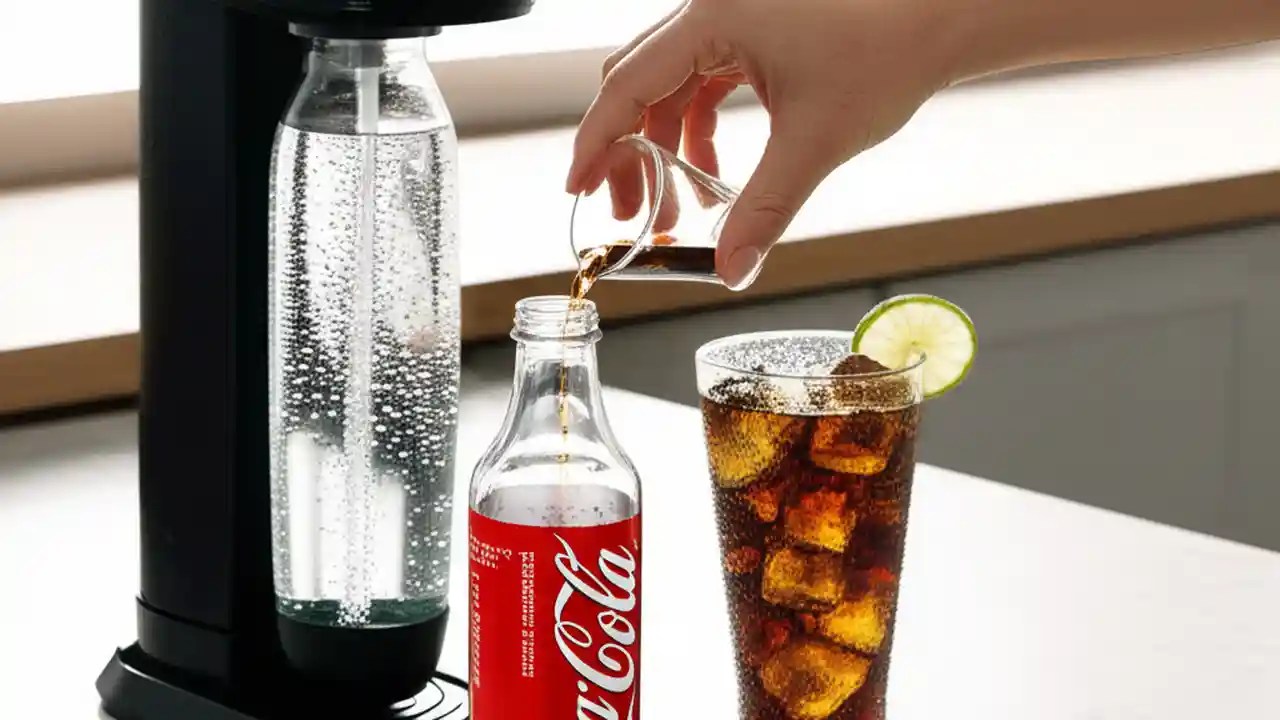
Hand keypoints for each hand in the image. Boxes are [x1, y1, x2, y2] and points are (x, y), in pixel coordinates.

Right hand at [566, 0, 957, 287]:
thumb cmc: (886, 53)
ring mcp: (731, 14)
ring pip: (668, 84)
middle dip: (628, 153)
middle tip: (630, 213)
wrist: (941, 16)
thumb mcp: (813, 142)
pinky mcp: (751, 26)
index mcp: (713, 18)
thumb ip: (763, 210)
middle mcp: (711, 8)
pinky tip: (710, 169)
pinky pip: (701, 78)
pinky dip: (696, 126)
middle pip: (636, 83)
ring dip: (663, 145)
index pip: (627, 86)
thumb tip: (730, 270)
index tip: (578, 189)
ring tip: (677, 204)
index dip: (595, 143)